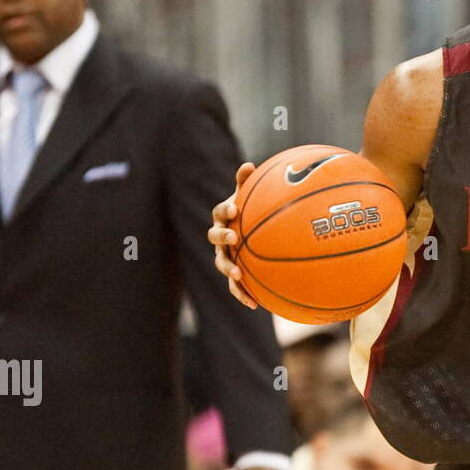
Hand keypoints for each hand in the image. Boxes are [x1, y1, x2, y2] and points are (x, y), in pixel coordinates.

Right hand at [208, 162, 257, 307]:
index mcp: (223, 219)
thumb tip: (249, 165)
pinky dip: (242, 294)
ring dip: (229, 268)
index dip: (224, 211)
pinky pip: (234, 286)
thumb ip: (247, 184)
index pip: (219, 213)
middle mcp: (220, 239)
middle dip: (223, 238)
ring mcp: (224, 257)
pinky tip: (255, 305)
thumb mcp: (249, 198)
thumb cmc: (250, 213)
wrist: (251, 236)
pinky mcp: (233, 275)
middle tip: (234, 238)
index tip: (234, 209)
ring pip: (221, 264)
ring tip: (238, 274)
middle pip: (215, 238)